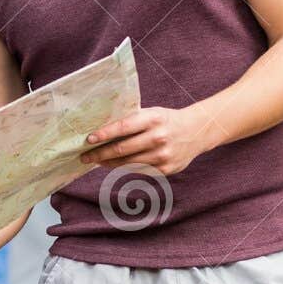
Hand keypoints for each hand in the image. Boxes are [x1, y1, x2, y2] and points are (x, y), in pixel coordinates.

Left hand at [81, 105, 206, 174]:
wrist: (197, 132)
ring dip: (109, 163)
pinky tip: (114, 165)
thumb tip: (102, 128)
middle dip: (100, 153)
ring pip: (128, 163)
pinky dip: (124, 167)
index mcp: (153, 119)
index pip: (123, 127)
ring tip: (96, 161)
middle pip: (122, 149)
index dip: (104, 134)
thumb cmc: (167, 120)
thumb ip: (132, 120)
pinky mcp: (165, 169)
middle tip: (85, 156)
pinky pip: (138, 170)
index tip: (89, 139)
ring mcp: (162, 156)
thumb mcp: (152, 113)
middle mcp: (158, 137)